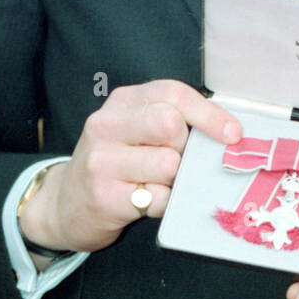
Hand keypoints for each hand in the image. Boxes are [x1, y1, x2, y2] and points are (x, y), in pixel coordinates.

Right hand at [17, 79, 241, 253]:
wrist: (65, 204)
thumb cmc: (115, 162)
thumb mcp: (136, 128)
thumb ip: (173, 119)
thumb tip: (229, 131)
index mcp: (122, 101)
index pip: (173, 94)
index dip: (209, 114)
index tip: (233, 134)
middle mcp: (106, 125)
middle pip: (170, 125)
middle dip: (184, 147)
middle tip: (173, 161)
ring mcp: (101, 161)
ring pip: (169, 165)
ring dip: (174, 180)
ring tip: (156, 183)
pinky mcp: (103, 197)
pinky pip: (159, 199)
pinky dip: (164, 204)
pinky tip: (145, 201)